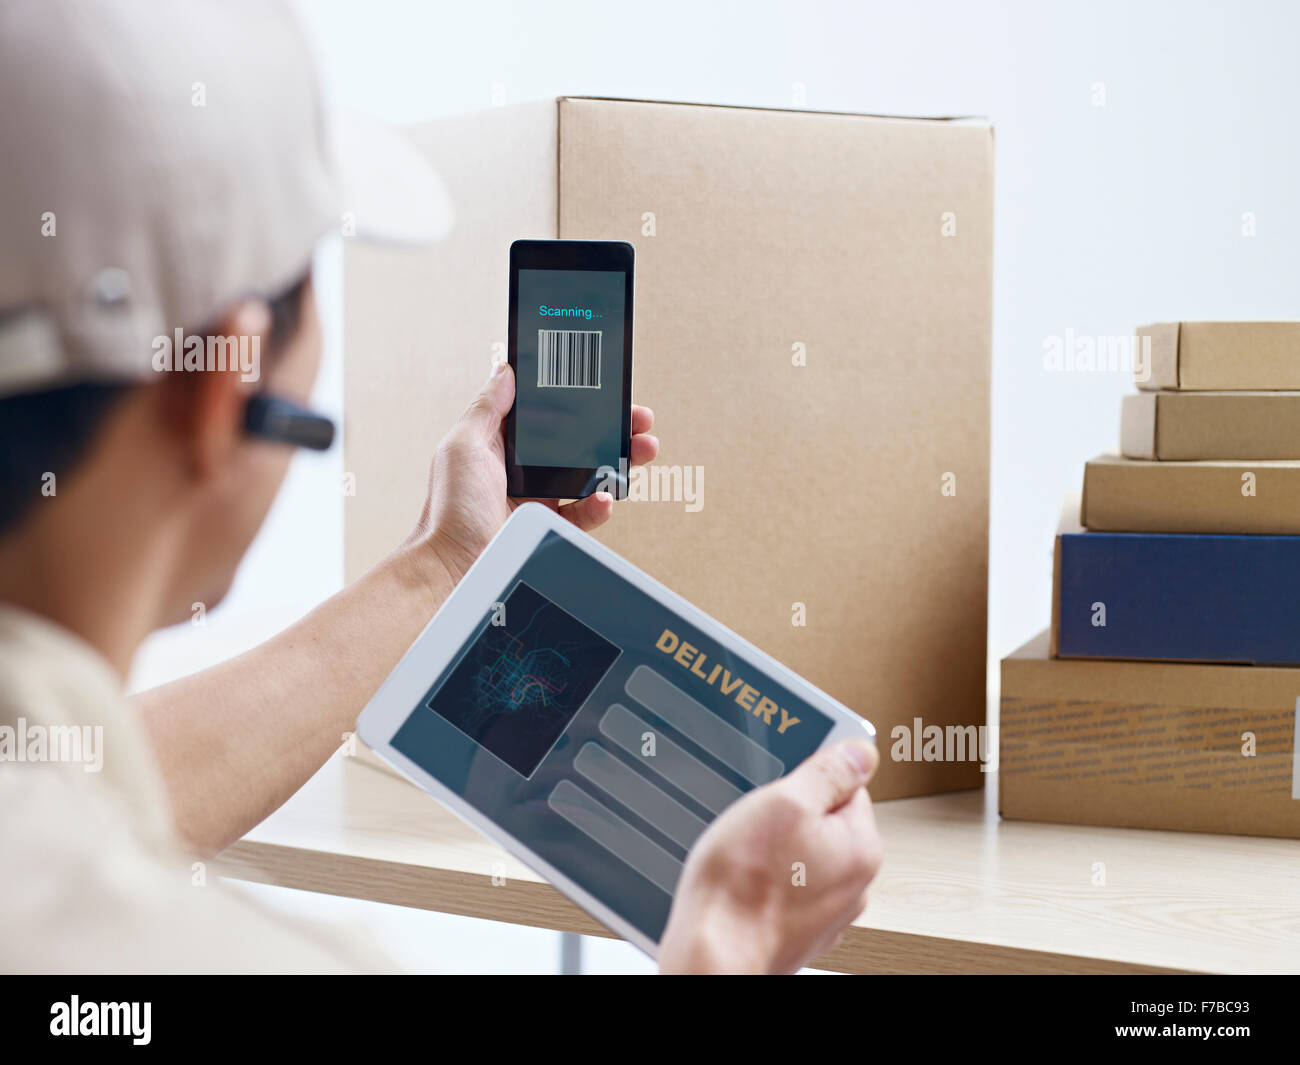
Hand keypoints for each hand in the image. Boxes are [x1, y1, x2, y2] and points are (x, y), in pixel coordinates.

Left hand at [407, 361, 657, 583]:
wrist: (453, 565)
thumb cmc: (449, 507)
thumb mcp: (463, 444)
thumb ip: (487, 407)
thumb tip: (506, 370)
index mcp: (502, 443)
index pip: (548, 413)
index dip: (578, 400)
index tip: (605, 389)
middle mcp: (523, 467)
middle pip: (578, 440)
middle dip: (612, 428)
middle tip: (638, 420)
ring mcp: (539, 496)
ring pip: (590, 473)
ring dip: (619, 461)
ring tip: (641, 450)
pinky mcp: (550, 525)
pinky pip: (584, 512)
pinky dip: (599, 505)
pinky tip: (605, 498)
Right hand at [659, 738, 882, 973]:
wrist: (710, 953)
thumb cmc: (742, 886)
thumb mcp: (783, 803)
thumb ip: (829, 772)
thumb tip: (862, 750)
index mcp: (861, 848)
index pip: (847, 786)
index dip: (807, 779)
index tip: (782, 784)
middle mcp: (853, 884)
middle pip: (824, 821)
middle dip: (788, 815)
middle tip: (756, 822)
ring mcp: (825, 911)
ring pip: (801, 854)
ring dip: (774, 847)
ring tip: (746, 855)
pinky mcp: (797, 928)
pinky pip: (786, 885)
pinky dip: (767, 879)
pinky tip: (743, 880)